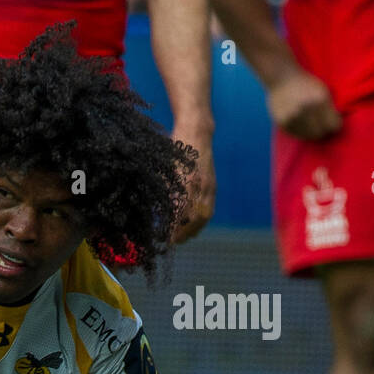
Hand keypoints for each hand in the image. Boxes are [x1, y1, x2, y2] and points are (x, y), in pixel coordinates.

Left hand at [170, 121, 214, 242]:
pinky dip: (201, 219)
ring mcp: (209, 186)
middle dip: (184, 234)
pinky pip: (209, 208)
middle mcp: (200, 187)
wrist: (196, 131)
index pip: (181, 217)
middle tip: (172, 241)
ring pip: (204, 216)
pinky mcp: (213, 184)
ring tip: (182, 236)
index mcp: (186, 185)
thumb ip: (165, 192)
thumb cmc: (175, 149)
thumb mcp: (165, 171)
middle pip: (195, 221)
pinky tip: (193, 223)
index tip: (165, 239)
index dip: (174, 231)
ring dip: (194, 229)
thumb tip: (161, 214)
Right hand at [266, 68, 341, 139]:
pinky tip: (301, 124)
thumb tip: (334, 127)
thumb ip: (329, 108)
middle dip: (324, 131)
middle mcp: (306, 110)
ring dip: (312, 133)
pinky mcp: (282, 123)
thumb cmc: (306, 83)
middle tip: (322, 127)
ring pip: (308, 136)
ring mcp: (293, 118)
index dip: (335, 125)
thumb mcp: (323, 91)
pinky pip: (296, 135)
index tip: (334, 123)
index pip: (334, 126)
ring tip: (311, 125)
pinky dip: (301, 132)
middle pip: (321, 133)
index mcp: (320, 100)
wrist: (281, 78)